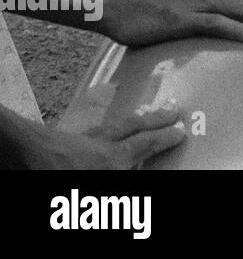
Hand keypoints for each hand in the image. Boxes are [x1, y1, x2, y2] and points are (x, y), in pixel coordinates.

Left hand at [21, 103, 185, 168]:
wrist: (17, 153)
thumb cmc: (56, 171)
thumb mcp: (98, 180)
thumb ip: (120, 176)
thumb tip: (138, 162)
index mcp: (113, 158)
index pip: (147, 144)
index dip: (166, 136)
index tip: (181, 129)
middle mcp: (101, 144)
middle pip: (134, 127)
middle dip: (155, 118)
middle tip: (173, 106)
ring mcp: (79, 138)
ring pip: (110, 124)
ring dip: (130, 118)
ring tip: (143, 113)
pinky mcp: (58, 137)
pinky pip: (88, 128)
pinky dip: (99, 124)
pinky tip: (99, 127)